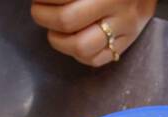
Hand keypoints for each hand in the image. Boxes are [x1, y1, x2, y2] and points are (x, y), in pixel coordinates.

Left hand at [31, 0, 156, 66]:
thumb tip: (43, 0)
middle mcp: (117, 8)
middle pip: (67, 21)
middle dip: (44, 16)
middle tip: (39, 10)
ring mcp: (124, 28)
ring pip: (82, 48)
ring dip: (59, 41)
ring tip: (54, 30)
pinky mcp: (128, 42)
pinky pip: (98, 60)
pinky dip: (78, 55)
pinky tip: (72, 42)